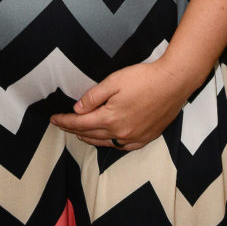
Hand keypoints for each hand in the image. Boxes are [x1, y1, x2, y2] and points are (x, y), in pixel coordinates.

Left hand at [49, 59, 190, 150]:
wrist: (173, 83)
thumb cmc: (143, 78)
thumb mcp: (113, 82)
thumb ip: (93, 96)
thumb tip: (78, 109)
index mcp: (110, 118)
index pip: (80, 123)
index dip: (65, 122)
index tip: (53, 119)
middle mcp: (121, 132)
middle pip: (91, 134)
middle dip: (73, 130)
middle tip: (61, 125)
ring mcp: (135, 137)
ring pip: (105, 142)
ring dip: (89, 138)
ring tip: (78, 133)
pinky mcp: (147, 137)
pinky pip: (122, 146)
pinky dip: (110, 143)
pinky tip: (106, 139)